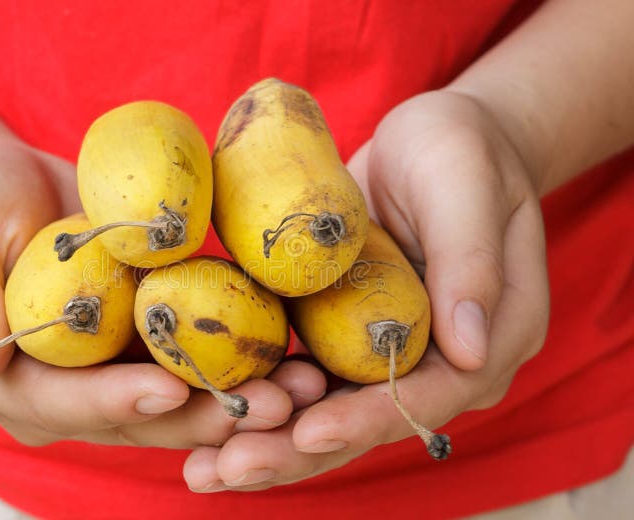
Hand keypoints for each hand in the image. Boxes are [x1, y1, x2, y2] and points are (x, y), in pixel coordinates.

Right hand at [0, 137, 325, 447]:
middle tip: (273, 408)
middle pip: (136, 414)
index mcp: (6, 379)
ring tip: (303, 388)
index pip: (61, 402)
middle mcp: (62, 391)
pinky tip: (295, 353)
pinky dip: (242, 358)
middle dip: (203, 413)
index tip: (170, 388)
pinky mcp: (144, 342)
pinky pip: (195, 356)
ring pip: (179, 396)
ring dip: (241, 396)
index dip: (114, 400)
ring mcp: (108, 370)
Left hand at [182, 90, 549, 490]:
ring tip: (202, 466)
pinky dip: (260, 394)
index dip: (367, 419)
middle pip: (366, 420)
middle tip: (224, 470)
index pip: (429, 395)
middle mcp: (440, 360)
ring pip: (327, 408)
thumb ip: (471, 262)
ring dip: (266, 438)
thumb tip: (472, 350)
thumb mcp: (467, 186)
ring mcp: (386, 349)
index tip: (307, 433)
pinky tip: (208, 410)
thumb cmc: (460, 150)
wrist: (431, 138)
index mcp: (491, 338)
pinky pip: (304, 374)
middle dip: (295, 450)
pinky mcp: (345, 331)